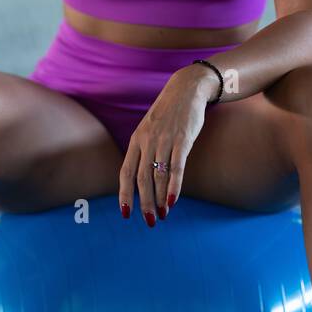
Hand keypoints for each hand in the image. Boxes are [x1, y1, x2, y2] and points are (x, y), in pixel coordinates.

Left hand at [118, 64, 217, 226]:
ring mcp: (164, 141)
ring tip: (162, 216)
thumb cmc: (168, 114)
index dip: (124, 195)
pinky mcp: (182, 140)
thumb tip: (144, 178)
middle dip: (144, 203)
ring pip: (158, 176)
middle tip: (149, 222)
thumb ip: (145, 150)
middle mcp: (147, 142)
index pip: (125, 173)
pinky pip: (176, 167)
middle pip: (141, 179)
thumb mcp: (149, 130)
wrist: (186, 89)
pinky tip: (173, 202)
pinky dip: (174, 187)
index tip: (126, 214)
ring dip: (160, 199)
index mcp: (136, 140)